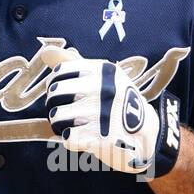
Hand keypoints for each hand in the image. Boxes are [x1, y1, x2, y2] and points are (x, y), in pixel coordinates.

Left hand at [39, 45, 180, 177]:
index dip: (55, 86)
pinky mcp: (102, 138)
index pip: (59, 73)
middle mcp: (103, 88)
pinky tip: (85, 139)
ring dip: (61, 126)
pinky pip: (67, 138)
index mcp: (102, 71)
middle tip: (69, 114)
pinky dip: (71, 142)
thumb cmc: (119, 104)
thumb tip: (46, 51)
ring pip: (56, 117)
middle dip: (55, 106)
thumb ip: (73, 64)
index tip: (65, 95)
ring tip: (77, 127)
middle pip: (54, 95)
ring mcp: (103, 114)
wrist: (147, 136)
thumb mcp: (103, 78)